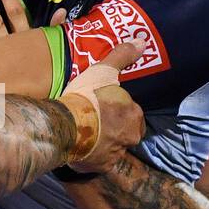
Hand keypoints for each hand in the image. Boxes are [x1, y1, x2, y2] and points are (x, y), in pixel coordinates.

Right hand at [60, 40, 146, 172]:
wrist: (65, 125)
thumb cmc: (87, 97)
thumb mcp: (104, 71)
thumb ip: (122, 56)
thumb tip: (143, 41)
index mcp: (134, 115)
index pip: (132, 113)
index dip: (117, 110)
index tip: (103, 107)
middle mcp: (130, 137)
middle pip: (125, 132)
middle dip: (114, 129)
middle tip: (95, 121)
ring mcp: (116, 154)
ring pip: (113, 148)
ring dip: (103, 143)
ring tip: (85, 135)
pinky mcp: (101, 167)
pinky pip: (99, 162)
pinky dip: (92, 157)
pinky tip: (80, 149)